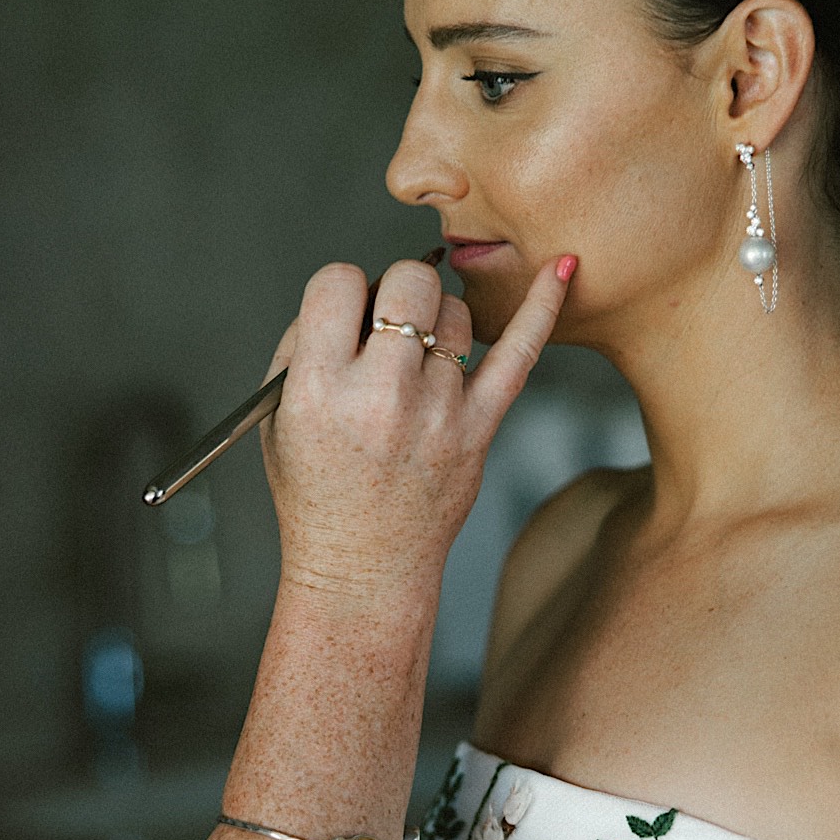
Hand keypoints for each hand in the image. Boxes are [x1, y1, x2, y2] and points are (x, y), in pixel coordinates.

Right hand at [262, 252, 574, 608]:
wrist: (361, 570)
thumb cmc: (315, 492)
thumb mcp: (277, 417)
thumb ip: (303, 342)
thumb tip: (357, 290)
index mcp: (318, 388)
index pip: (337, 281)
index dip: (340, 291)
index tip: (344, 318)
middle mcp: (380, 395)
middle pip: (407, 281)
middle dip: (396, 290)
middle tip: (388, 328)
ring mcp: (436, 412)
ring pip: (455, 312)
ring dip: (437, 321)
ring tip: (419, 362)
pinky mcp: (478, 430)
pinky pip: (520, 353)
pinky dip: (542, 306)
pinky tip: (562, 269)